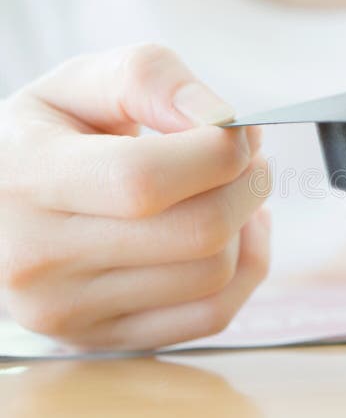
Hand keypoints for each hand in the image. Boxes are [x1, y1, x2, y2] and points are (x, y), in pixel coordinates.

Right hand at [0, 44, 270, 350]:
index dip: (218, 151)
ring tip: (232, 191)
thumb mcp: (80, 84)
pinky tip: (235, 234)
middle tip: (249, 159)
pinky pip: (213, 315)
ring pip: (215, 275)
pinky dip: (245, 269)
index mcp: (29, 180)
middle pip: (198, 232)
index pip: (145, 180)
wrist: (0, 209)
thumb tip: (222, 119)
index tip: (239, 131)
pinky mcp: (107, 338)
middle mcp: (41, 259)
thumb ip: (150, 78)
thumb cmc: (49, 139)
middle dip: (248, 184)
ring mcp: (72, 311)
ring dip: (248, 225)